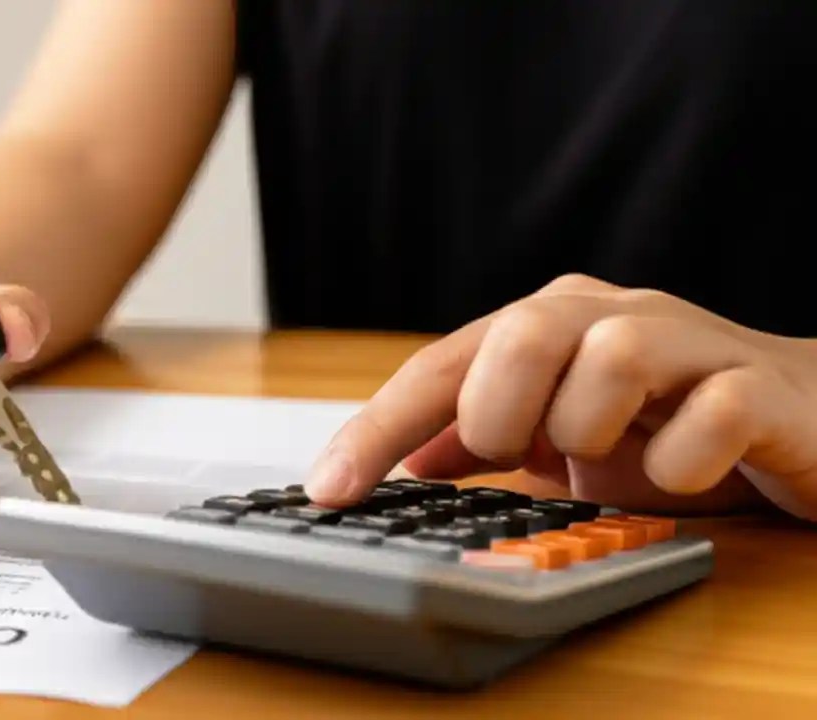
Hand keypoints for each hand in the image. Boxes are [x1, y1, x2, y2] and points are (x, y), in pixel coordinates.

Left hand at [304, 274, 816, 521]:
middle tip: (522, 454)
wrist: (802, 416)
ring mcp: (688, 345)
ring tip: (608, 458)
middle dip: (501, 411)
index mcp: (549, 325)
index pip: (442, 366)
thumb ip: (487, 437)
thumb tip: (409, 455)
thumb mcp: (557, 435)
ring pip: (612, 355)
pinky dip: (685, 460)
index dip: (378, 428)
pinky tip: (680, 474)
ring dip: (592, 428)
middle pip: (522, 332)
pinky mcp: (758, 387)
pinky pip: (714, 411)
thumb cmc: (666, 422)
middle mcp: (611, 317)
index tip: (330, 490)